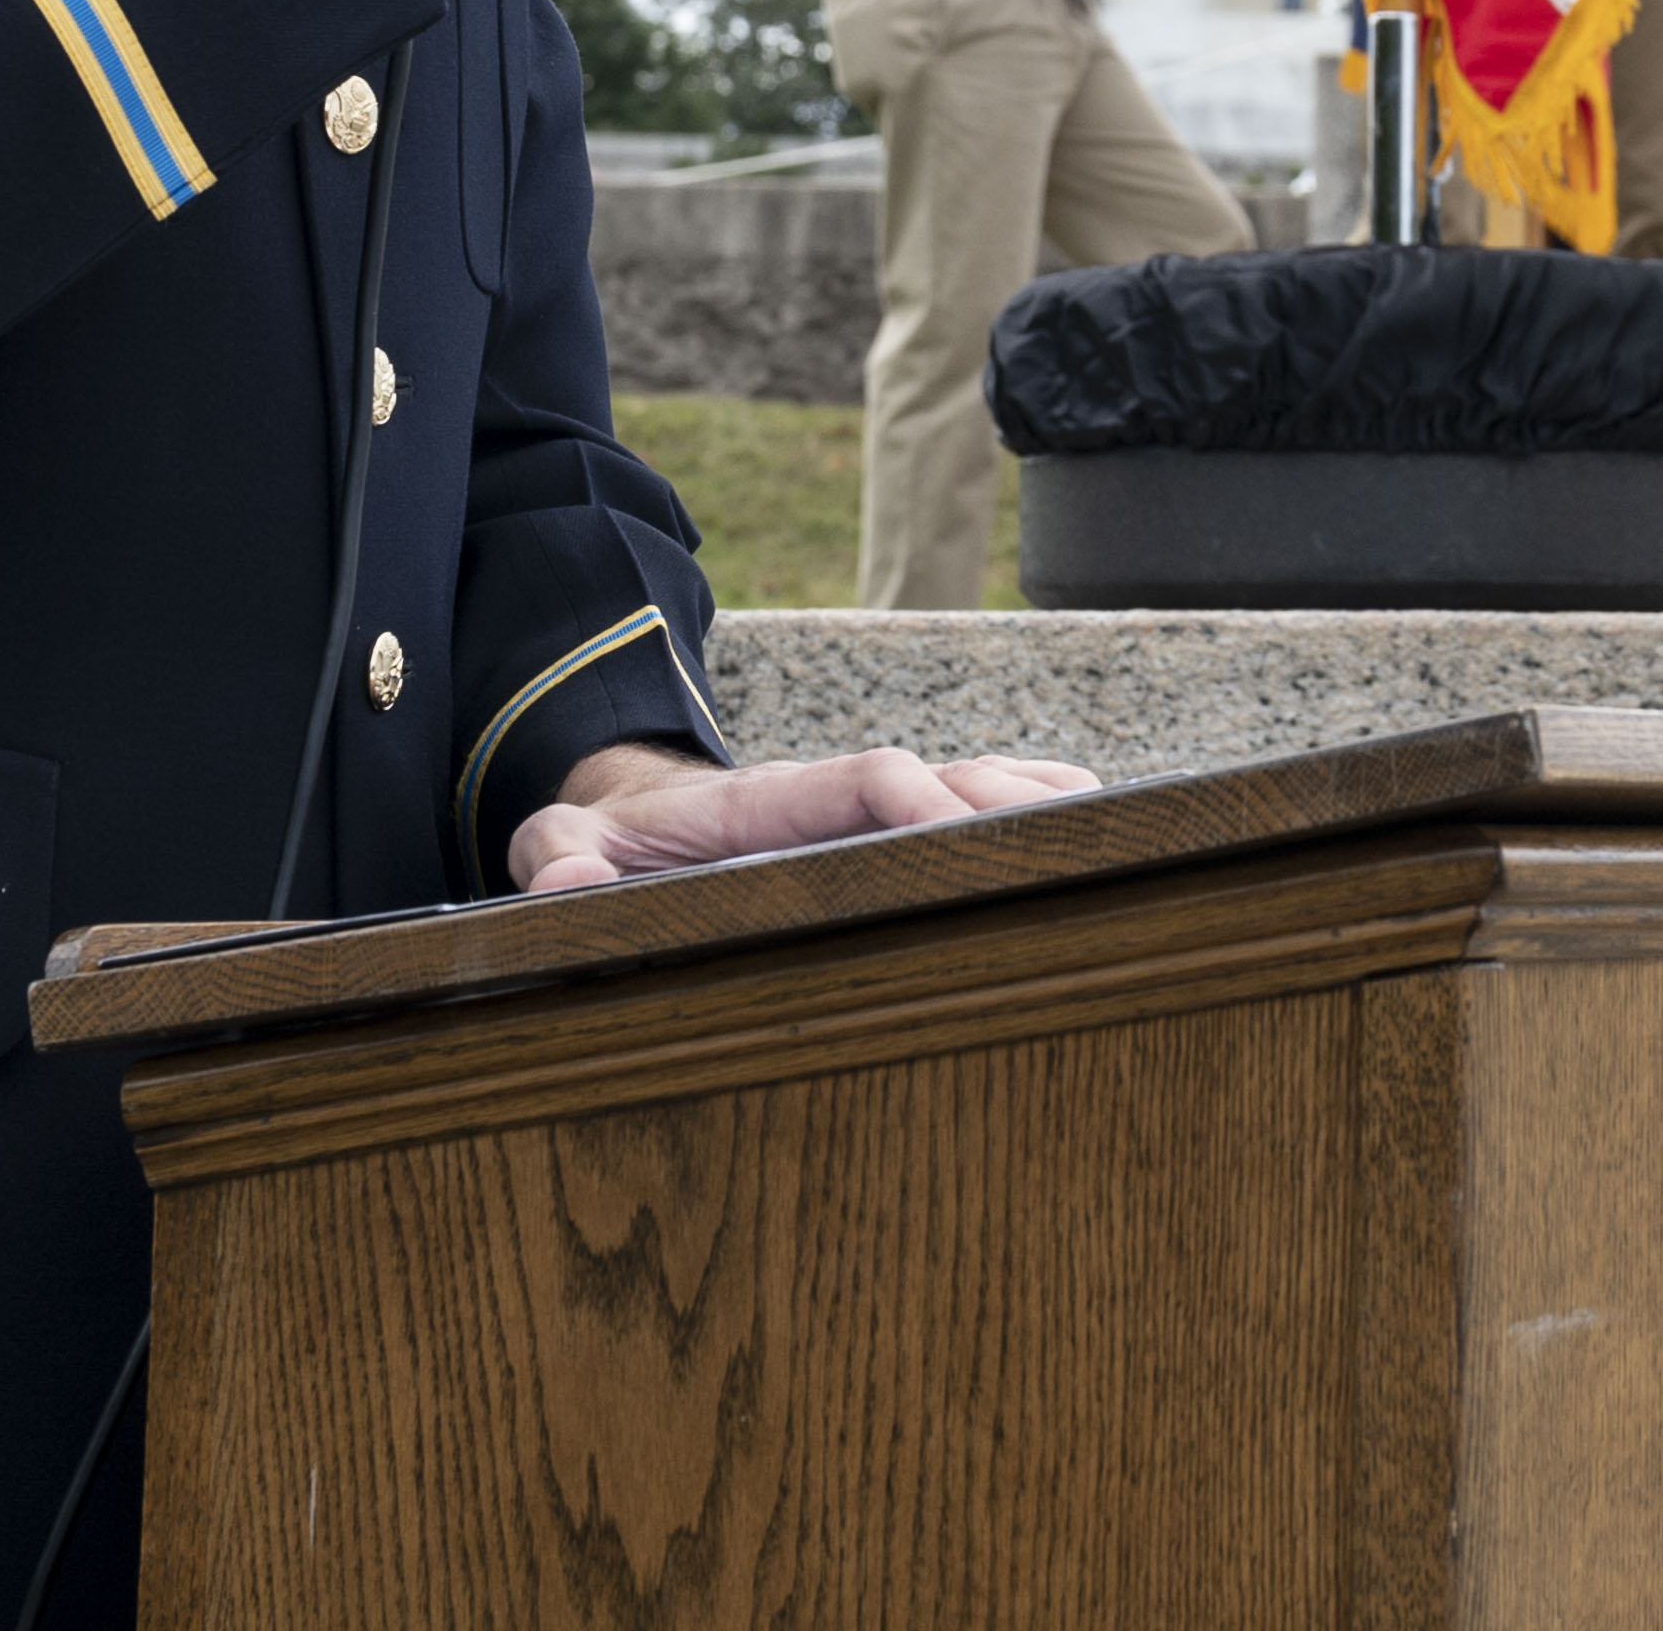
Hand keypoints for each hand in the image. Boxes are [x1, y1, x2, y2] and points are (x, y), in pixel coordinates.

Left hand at [505, 739, 1105, 893]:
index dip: (911, 798)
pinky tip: (1091, 829)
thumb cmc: (606, 840)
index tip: (950, 828)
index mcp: (769, 801)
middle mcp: (836, 793)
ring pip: (974, 787)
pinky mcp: (894, 822)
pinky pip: (978, 799)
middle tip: (1067, 845)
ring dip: (1036, 808)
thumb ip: (557, 861)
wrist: (632, 808)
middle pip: (944, 778)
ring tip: (1104, 841)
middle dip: (1007, 805)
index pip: (858, 780)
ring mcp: (872, 805)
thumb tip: (572, 884)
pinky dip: (1036, 807)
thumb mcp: (559, 847)